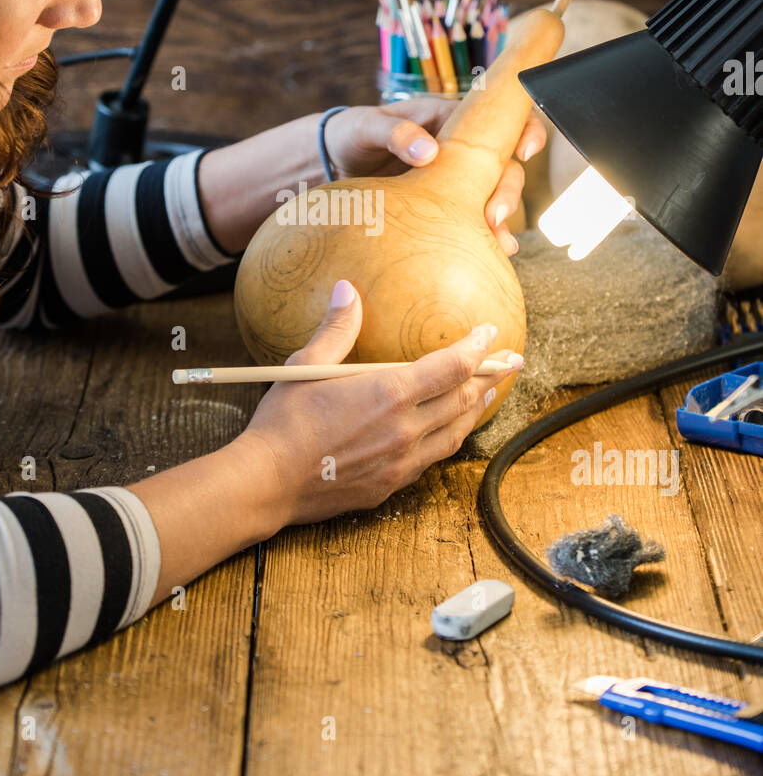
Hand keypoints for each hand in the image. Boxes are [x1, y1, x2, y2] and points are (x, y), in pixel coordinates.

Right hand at [241, 279, 522, 531]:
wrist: (267, 483)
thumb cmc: (284, 422)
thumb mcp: (306, 365)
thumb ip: (336, 328)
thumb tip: (346, 290)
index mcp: (389, 394)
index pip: (453, 367)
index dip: (477, 347)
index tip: (490, 333)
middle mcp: (406, 429)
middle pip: (464, 399)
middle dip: (490, 377)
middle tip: (508, 362)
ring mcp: (402, 461)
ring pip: (455, 432)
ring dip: (475, 409)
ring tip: (487, 394)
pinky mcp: (392, 485)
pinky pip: (433, 458)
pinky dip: (449, 437)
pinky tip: (448, 430)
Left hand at [323, 100, 546, 255]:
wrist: (328, 165)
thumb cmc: (351, 134)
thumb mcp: (366, 126)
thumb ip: (396, 133)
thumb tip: (430, 151)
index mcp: (447, 121)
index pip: (498, 121)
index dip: (523, 131)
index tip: (524, 151)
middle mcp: (458, 153)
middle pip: (503, 167)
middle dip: (507, 191)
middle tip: (494, 215)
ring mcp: (452, 183)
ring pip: (491, 199)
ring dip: (500, 222)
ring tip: (500, 245)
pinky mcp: (441, 210)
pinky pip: (468, 223)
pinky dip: (480, 239)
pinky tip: (487, 255)